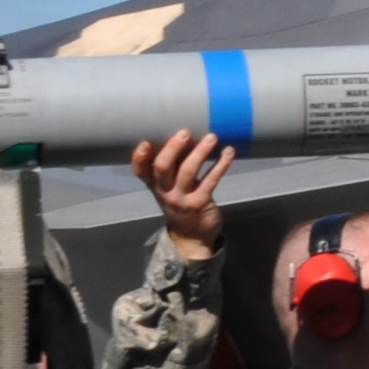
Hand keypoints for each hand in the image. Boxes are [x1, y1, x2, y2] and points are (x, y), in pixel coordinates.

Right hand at [130, 131, 232, 259]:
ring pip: (188, 171)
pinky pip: (211, 180)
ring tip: (212, 137)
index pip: (140, 171)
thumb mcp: (168, 188)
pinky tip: (228, 152)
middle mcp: (165, 191)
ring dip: (200, 152)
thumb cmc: (180, 203)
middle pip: (163, 167)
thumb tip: (184, 134)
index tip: (145, 142)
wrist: (192, 236)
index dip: (139, 157)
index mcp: (155, 185)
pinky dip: (221, 164)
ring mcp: (182, 199)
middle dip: (173, 148)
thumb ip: (171, 167)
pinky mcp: (200, 203)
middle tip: (185, 132)